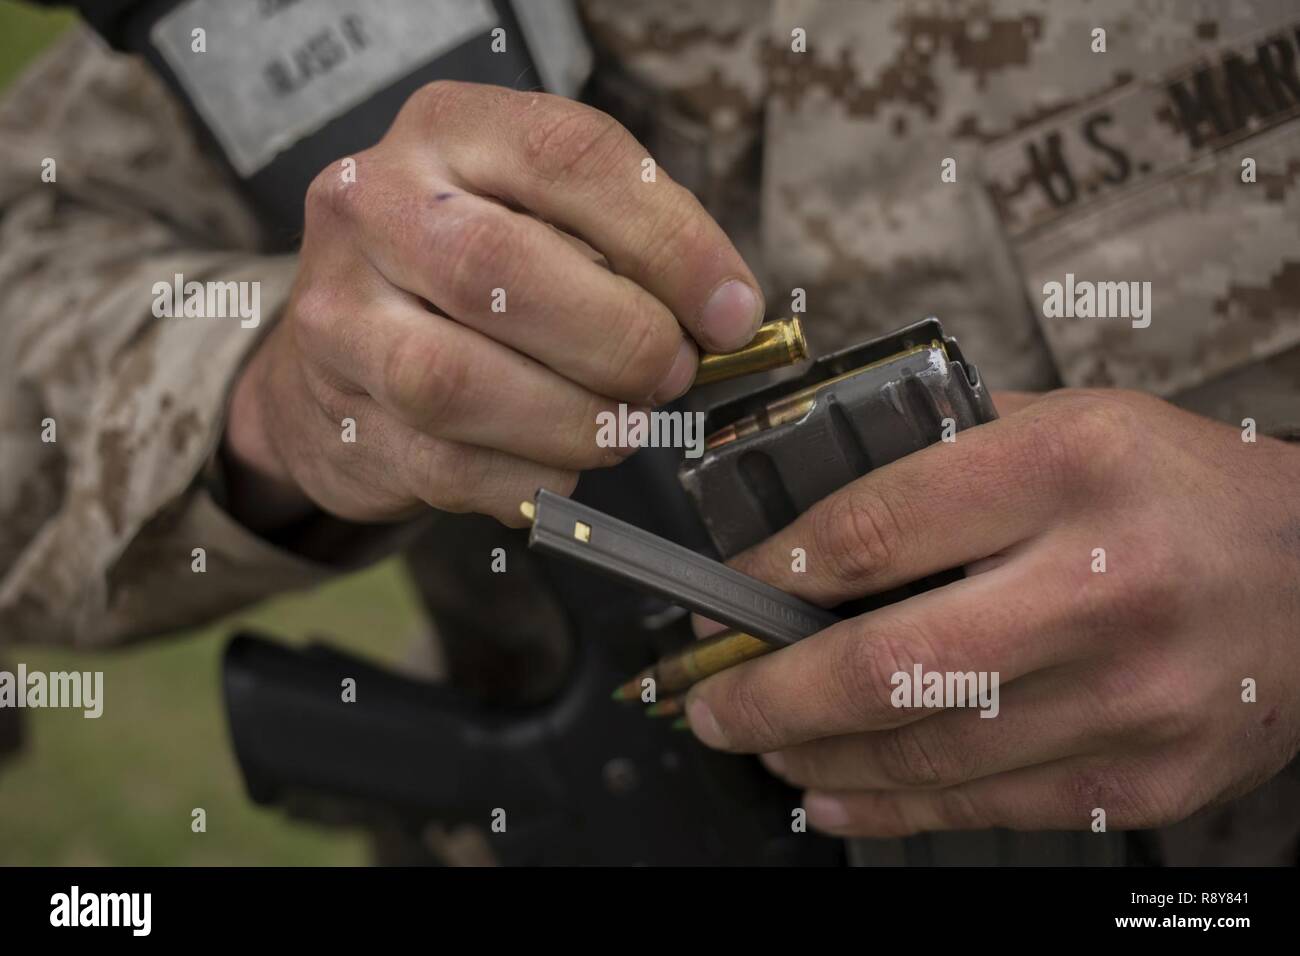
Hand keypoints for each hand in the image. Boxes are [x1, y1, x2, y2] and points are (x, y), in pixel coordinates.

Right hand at [223, 81, 762, 528]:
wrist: (336, 349)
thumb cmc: (472, 275)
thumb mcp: (541, 214)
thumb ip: (624, 245)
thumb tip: (722, 316)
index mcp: (447, 132)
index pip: (567, 157)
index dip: (669, 241)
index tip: (730, 312)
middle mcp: (374, 209)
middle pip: (497, 269)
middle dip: (618, 338)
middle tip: (672, 375)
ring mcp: (340, 317)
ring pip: (455, 380)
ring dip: (574, 421)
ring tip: (623, 426)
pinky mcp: (341, 415)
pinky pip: (445, 464)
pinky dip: (530, 476)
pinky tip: (561, 463)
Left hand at [685, 389, 1299, 836]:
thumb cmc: (1181, 490)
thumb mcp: (1074, 421)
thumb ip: (949, 454)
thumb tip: (819, 505)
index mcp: (1069, 468)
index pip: (876, 529)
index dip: (774, 573)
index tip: (728, 594)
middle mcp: (1099, 585)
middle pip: (886, 663)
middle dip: (769, 694)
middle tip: (711, 700)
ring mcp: (1127, 698)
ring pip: (923, 752)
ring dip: (815, 756)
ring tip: (764, 741)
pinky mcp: (1140, 778)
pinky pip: (984, 807)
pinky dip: (888, 805)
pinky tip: (833, 792)